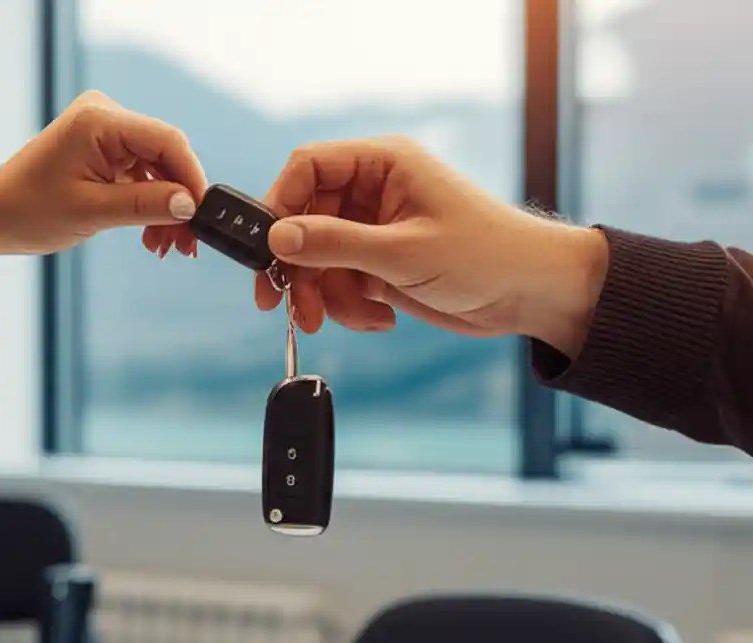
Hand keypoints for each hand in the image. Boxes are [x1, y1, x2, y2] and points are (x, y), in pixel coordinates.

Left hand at [0, 90, 206, 256]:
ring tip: (168, 247)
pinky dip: (148, 203)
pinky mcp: (101, 149)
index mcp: (99, 119)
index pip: (167, 140)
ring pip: (155, 168)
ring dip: (165, 208)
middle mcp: (104, 115)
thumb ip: (146, 205)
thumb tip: (190, 204)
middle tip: (188, 243)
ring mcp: (103, 131)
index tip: (203, 215)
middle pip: (165, 154)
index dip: (191, 178)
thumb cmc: (28, 212)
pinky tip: (152, 235)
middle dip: (179, 200)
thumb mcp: (94, 212)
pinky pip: (139, 173)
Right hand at [256, 137, 608, 356]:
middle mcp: (375, 191)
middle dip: (297, 266)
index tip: (268, 249)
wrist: (534, 295)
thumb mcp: (402, 252)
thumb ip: (333, 244)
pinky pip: (340, 281)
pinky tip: (378, 318)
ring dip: (322, 294)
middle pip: (305, 219)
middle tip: (282, 304)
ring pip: (318, 258)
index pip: (308, 167)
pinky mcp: (382, 263)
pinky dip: (347, 305)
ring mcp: (377, 229)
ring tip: (342, 318)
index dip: (280, 204)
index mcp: (383, 164)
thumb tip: (276, 239)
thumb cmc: (486, 256)